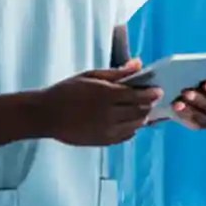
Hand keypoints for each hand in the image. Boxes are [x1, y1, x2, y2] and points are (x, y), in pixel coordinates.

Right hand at [40, 59, 163, 146]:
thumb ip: (117, 72)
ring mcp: (106, 130)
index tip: (158, 90)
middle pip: (139, 111)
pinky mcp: (102, 141)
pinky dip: (132, 129)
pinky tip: (129, 122)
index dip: (151, 93)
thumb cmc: (67, 91)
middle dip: (148, 105)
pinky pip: (125, 137)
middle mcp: (108, 115)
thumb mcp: (91, 75)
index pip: (138, 96)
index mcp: (106, 95)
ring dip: (142, 117)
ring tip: (141, 110)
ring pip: (135, 125)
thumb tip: (138, 63)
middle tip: (152, 99)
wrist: (46, 115)